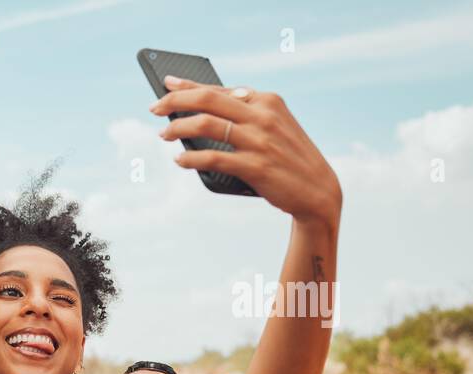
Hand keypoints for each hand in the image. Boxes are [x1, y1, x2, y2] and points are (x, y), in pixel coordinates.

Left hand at [153, 75, 341, 228]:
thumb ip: (244, 115)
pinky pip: (213, 158)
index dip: (189, 86)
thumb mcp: (273, 126)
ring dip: (178, 128)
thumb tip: (201, 111)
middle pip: (208, 100)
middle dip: (175, 101)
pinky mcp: (256, 166)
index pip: (220, 88)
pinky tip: (180, 160)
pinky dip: (191, 158)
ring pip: (206, 125)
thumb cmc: (287, 157)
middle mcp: (263, 115)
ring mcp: (259, 140)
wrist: (317, 188)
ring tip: (164, 135)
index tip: (166, 85)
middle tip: (155, 109)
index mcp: (267, 101)